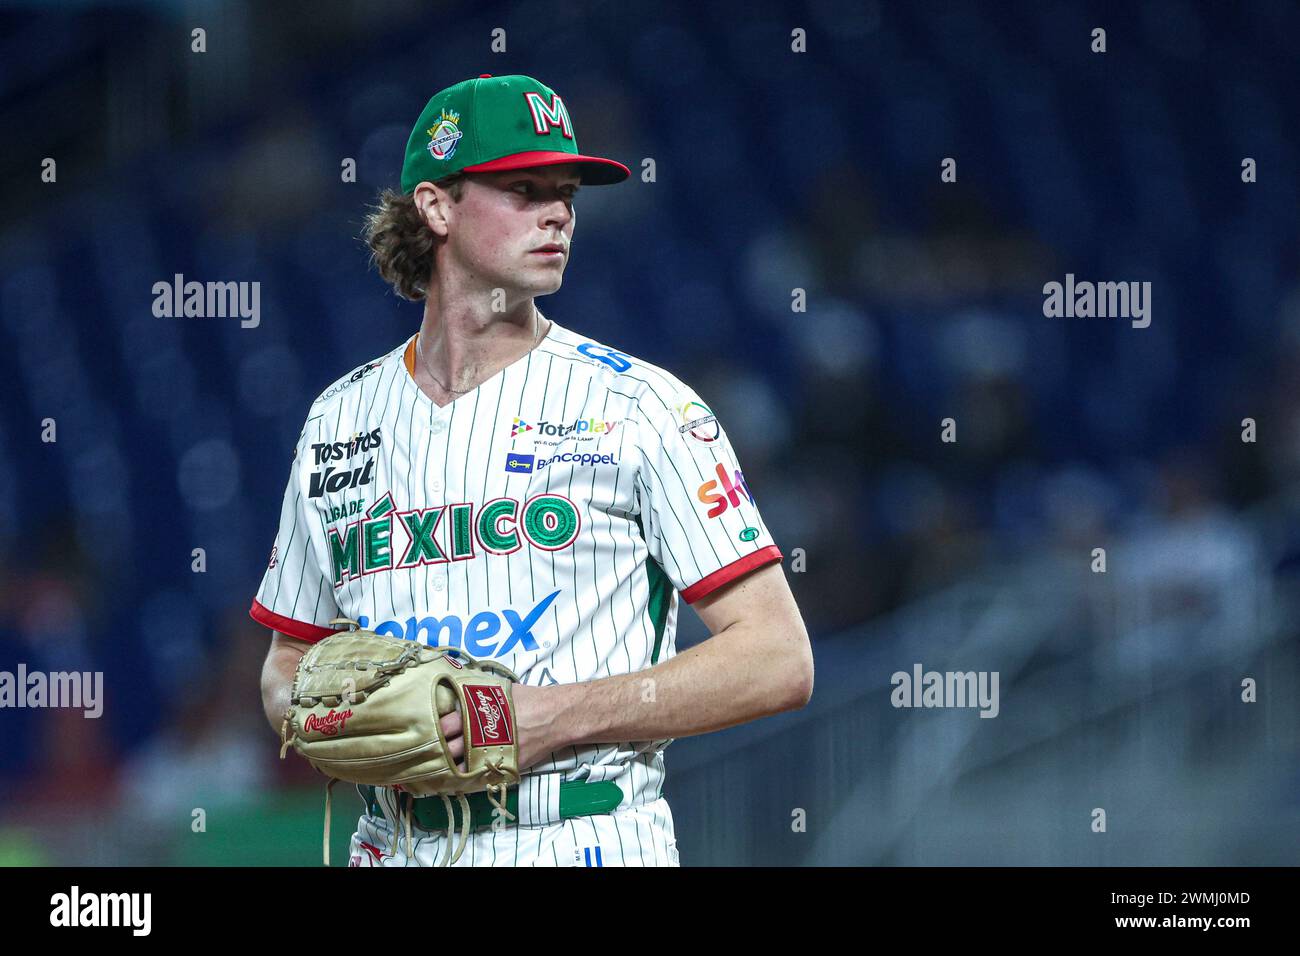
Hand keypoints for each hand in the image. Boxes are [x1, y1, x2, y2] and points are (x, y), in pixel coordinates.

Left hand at [436, 682, 563, 774]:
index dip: (434, 731)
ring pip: (460, 768)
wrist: (553, 716)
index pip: (444, 726)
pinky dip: (467, 781)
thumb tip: (458, 695)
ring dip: (449, 770)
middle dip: (438, 753)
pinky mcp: (502, 768)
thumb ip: (475, 696)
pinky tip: (458, 782)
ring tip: (438, 771)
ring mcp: (490, 755)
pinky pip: (478, 779)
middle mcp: (479, 737)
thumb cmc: (527, 700)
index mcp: (475, 716)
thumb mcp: (497, 690)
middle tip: (429, 756)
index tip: (428, 734)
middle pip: (448, 749)